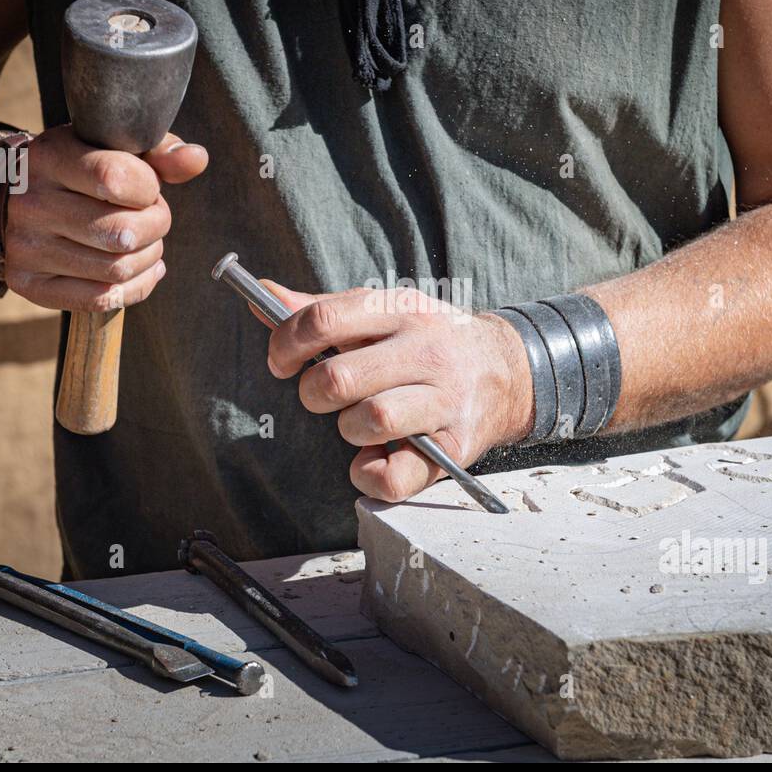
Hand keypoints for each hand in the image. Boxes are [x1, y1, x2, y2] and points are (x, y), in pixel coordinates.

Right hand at [4, 125, 207, 310]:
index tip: (148, 188)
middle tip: (154, 218)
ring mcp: (26, 247)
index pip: (116, 179)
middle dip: (156, 226)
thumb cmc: (81, 169)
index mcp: (49, 158)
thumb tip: (197, 159)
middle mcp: (32, 204)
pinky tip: (144, 269)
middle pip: (122, 232)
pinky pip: (102, 299)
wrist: (18, 196)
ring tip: (147, 242)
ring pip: (117, 269)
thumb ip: (159, 152)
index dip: (149, 189)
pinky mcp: (30, 283)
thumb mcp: (113, 147)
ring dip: (149, 257)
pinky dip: (137, 287)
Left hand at [262, 283, 533, 502]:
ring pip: (369, 421)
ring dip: (349, 430)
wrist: (509, 370)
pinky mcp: (454, 447)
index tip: (282, 363)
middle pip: (338, 377)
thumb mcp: (384, 312)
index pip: (322, 321)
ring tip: (360, 423)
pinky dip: (371, 474)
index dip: (285, 345)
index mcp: (402, 309)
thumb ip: (322, 309)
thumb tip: (263, 295)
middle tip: (323, 396)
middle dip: (314, 393)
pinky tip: (377, 457)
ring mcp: (444, 399)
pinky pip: (394, 476)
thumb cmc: (429, 342)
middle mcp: (426, 350)